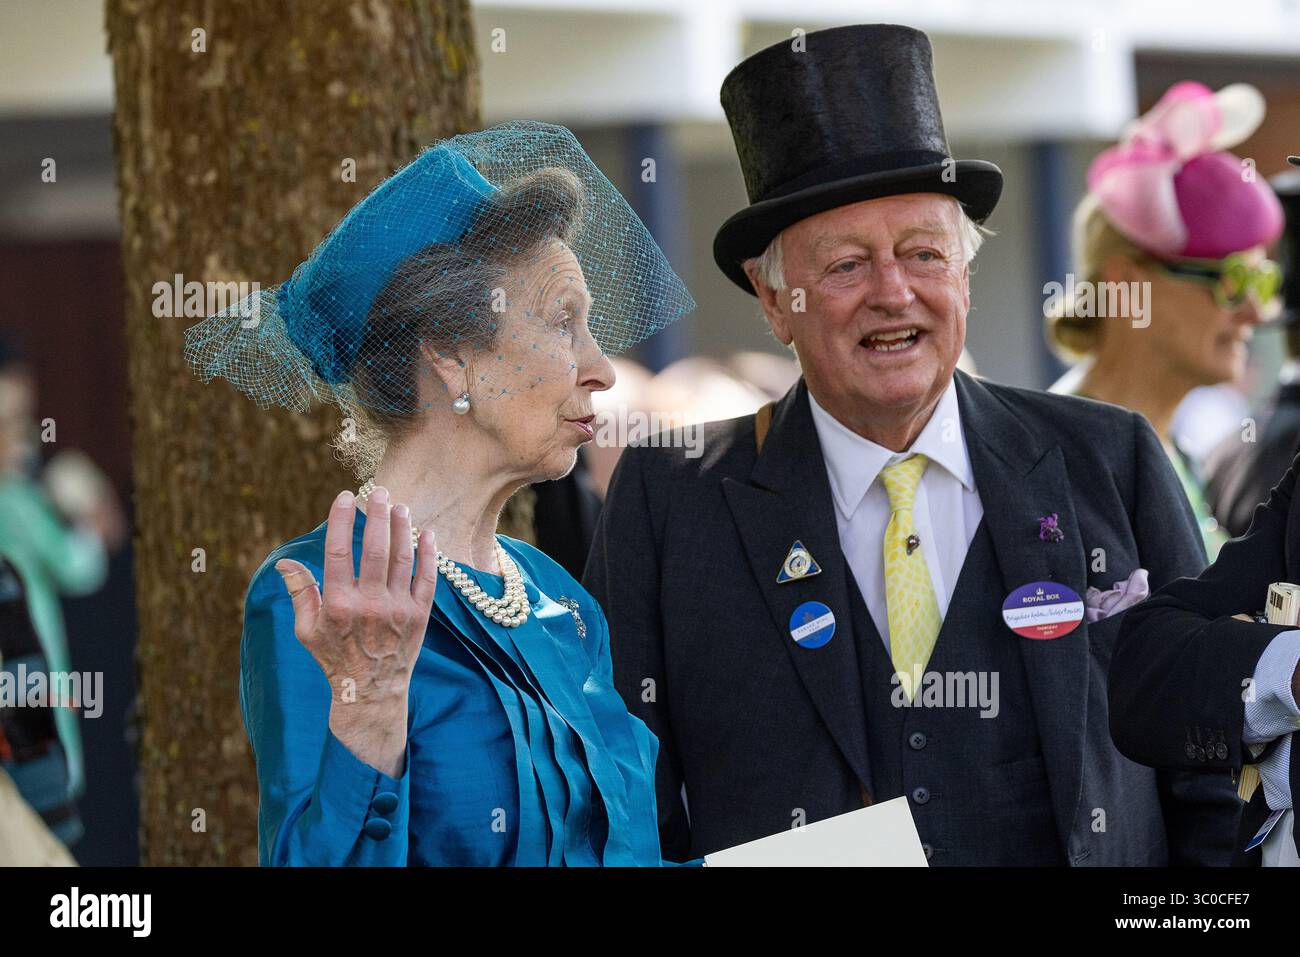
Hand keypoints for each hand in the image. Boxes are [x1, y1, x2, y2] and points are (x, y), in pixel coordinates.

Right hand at [274, 487, 437, 776]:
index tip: (343, 496)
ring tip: (400, 506)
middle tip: (380, 491)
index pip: (337, 552)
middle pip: (374, 549)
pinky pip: (426, 577)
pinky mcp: (419, 615)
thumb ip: (300, 592)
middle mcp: (369, 605)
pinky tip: (426, 533)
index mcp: (337, 605)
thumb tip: (284, 561)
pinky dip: (428, 554)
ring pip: (401, 558)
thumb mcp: (307, 629)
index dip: (340, 520)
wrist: (371, 691)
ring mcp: (397, 609)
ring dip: (402, 528)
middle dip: (377, 516)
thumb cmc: (333, 658)